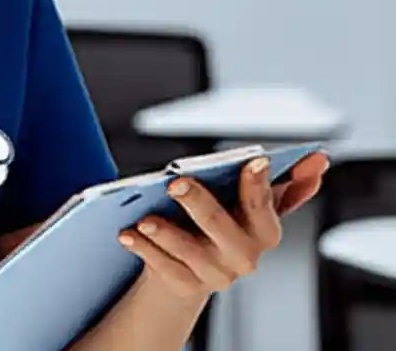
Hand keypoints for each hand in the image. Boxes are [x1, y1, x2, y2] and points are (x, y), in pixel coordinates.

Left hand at [117, 151, 329, 300]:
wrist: (188, 272)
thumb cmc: (221, 226)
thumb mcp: (250, 206)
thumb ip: (283, 184)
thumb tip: (319, 161)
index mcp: (264, 231)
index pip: (263, 205)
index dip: (258, 184)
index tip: (252, 161)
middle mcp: (244, 256)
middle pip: (220, 226)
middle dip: (199, 202)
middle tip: (176, 182)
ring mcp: (215, 274)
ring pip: (189, 251)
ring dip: (166, 232)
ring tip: (144, 217)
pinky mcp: (186, 286)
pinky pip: (162, 267)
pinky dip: (143, 248)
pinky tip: (127, 233)